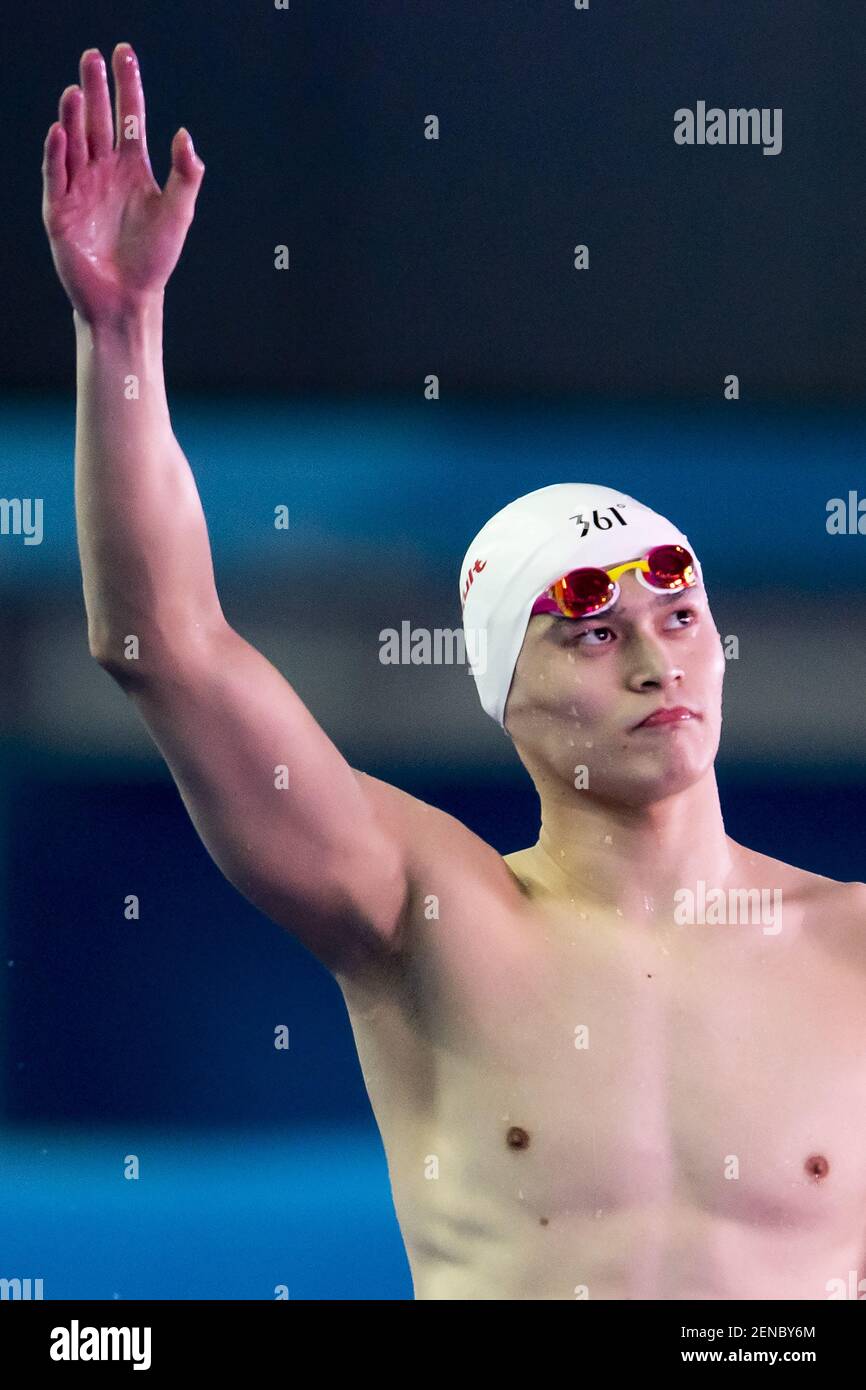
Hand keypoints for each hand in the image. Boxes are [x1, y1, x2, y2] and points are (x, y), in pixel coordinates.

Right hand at [41, 43, 204, 324]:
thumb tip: (184, 135)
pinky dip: (57, 153)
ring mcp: (80, 188)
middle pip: (97, 120)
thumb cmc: (154, 260)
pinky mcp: (60, 210)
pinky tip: (61, 131)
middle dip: (95, 89)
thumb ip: (186, 175)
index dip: (127, 86)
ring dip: (73, 115)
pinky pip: (57, 175)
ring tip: (76, 89)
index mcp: (133, 169)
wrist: (127, 299)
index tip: (124, 53)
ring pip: (74, 142)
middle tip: (92, 57)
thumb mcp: (178, 214)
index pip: (129, 117)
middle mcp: (104, 172)